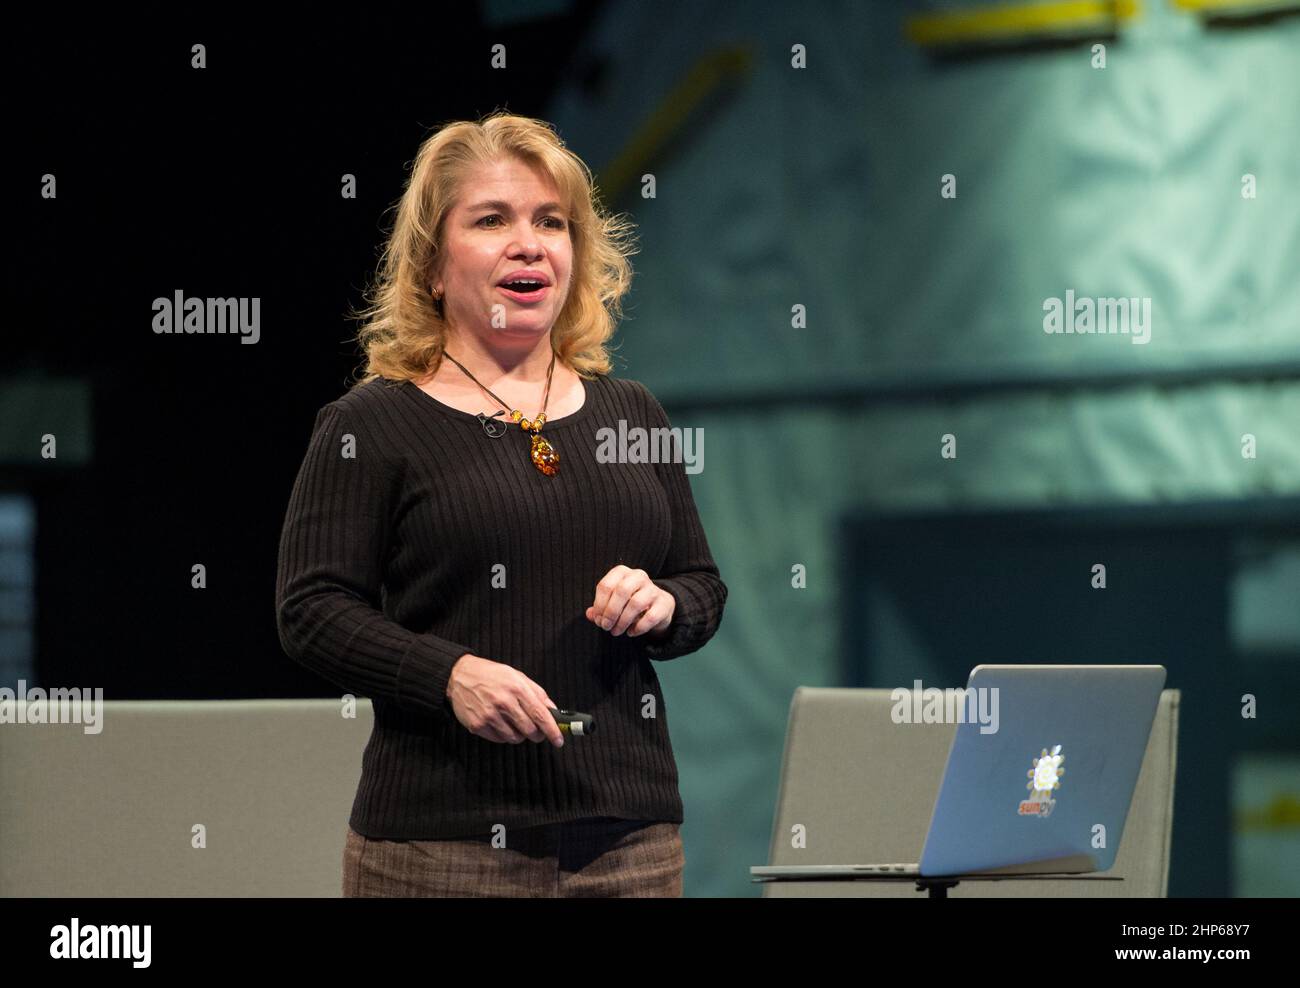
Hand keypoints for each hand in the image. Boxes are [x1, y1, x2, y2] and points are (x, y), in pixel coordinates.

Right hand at [446, 654, 565, 747]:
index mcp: (517, 688)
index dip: (552, 731)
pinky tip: (500, 723)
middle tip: (536, 731)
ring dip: (520, 734)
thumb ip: (538, 694)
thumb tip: (553, 711)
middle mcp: (503, 702)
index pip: (540, 715)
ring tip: (513, 722)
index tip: (558, 740)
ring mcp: (489, 715)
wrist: (459, 676)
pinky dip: (504, 735)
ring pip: (515, 738)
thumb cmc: (491, 675)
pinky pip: (500, 740)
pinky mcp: (477, 725)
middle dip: (537, 734)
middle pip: (530, 730)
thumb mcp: (518, 676)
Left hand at [586, 565, 674, 637]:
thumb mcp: (613, 603)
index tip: (598, 619)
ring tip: (616, 631)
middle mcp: (638, 576)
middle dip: (610, 612)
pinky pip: (650, 616)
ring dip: (623, 621)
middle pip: (621, 591)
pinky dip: (638, 627)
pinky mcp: (664, 603)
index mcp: (622, 573)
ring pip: (636, 603)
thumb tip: (590, 614)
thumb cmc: (629, 603)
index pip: (606, 585)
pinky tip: (631, 632)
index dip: (599, 605)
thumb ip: (599, 608)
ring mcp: (653, 589)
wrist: (659, 606)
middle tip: (605, 627)